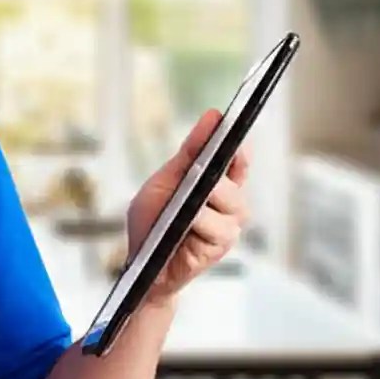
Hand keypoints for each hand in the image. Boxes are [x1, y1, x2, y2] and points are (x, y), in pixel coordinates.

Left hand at [126, 109, 251, 308]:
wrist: (141, 261)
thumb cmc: (154, 220)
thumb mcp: (166, 180)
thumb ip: (191, 153)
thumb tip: (213, 117)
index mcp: (217, 185)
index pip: (237, 162)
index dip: (238, 148)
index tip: (232, 130)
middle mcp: (228, 206)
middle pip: (233, 182)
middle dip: (218, 173)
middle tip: (201, 168)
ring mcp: (226, 227)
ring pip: (230, 205)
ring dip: (209, 197)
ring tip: (191, 197)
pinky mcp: (219, 247)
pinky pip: (217, 229)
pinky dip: (201, 221)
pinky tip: (189, 219)